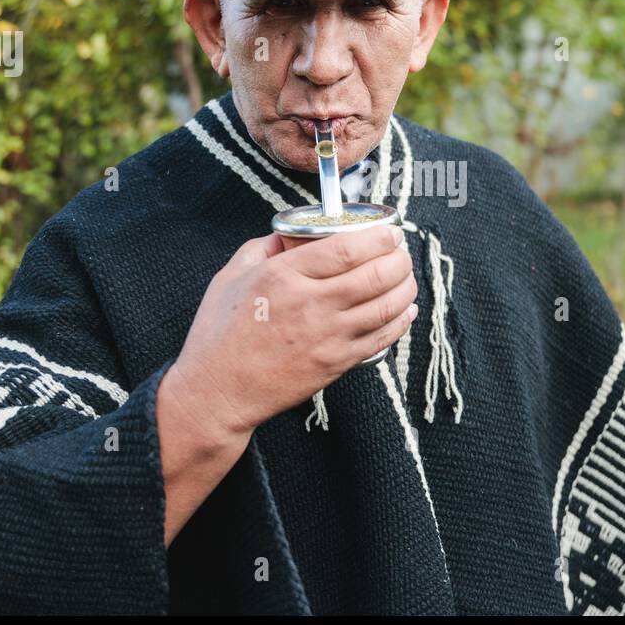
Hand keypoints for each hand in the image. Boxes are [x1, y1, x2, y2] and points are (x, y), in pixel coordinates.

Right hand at [162, 224, 416, 440]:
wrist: (218, 392)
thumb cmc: (220, 335)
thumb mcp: (231, 276)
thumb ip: (263, 248)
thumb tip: (289, 234)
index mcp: (283, 276)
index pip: (346, 249)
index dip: (379, 238)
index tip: (390, 232)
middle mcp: (310, 305)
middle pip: (375, 276)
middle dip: (400, 259)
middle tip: (402, 251)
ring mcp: (327, 337)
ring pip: (385, 307)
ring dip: (406, 287)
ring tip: (407, 276)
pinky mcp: (335, 364)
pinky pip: (381, 339)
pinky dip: (400, 321)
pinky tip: (405, 310)